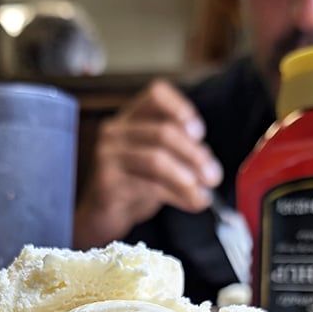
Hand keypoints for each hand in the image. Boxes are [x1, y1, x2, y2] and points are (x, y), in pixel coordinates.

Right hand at [74, 79, 222, 248]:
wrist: (100, 216)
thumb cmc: (131, 186)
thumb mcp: (156, 163)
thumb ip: (179, 154)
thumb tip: (209, 163)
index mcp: (129, 118)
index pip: (156, 95)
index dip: (181, 109)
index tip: (199, 133)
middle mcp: (115, 132)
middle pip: (163, 132)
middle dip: (194, 156)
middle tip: (213, 177)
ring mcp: (108, 156)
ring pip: (157, 160)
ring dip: (187, 179)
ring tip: (203, 194)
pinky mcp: (107, 182)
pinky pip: (150, 186)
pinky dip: (177, 196)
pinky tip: (190, 203)